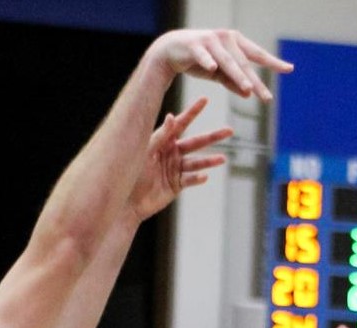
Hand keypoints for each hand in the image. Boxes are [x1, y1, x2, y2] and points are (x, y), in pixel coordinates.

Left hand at [129, 97, 231, 218]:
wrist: (126, 200)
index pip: (181, 123)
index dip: (193, 112)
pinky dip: (197, 178)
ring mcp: (175, 169)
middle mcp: (172, 153)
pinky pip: (190, 180)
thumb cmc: (130, 172)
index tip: (205, 99)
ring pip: (196, 162)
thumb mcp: (146, 150)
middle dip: (212, 137)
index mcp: (163, 141)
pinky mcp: (176, 185)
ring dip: (209, 161)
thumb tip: (172, 116)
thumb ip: (160, 135)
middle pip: (196, 142)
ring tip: (222, 159)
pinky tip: (204, 176)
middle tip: (230, 130)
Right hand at [152, 29, 291, 100]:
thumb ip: (233, 82)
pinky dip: (207, 59)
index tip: (289, 69)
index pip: (257, 54)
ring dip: (237, 74)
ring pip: (227, 60)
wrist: (171, 50)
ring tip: (247, 88)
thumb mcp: (218, 74)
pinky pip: (202, 54)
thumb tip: (249, 94)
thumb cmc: (199, 60)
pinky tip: (212, 66)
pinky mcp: (194, 45)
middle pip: (244, 62)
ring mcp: (210, 41)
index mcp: (236, 43)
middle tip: (265, 97)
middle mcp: (226, 39)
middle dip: (254, 81)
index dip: (272, 62)